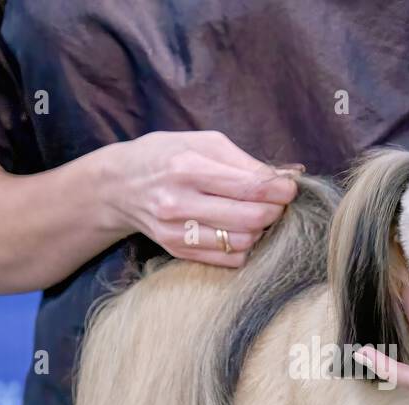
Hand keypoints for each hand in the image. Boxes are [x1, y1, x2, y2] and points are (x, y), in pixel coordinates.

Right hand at [95, 131, 299, 267]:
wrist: (119, 185)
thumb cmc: (165, 156)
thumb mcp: (202, 142)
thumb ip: (244, 160)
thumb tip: (286, 177)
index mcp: (187, 167)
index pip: (250, 187)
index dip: (280, 190)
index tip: (289, 188)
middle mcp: (179, 203)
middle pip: (251, 218)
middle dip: (274, 210)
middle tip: (275, 202)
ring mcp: (177, 232)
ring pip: (243, 242)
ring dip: (260, 230)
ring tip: (255, 214)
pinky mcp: (177, 251)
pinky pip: (229, 259)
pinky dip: (243, 246)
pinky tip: (238, 230)